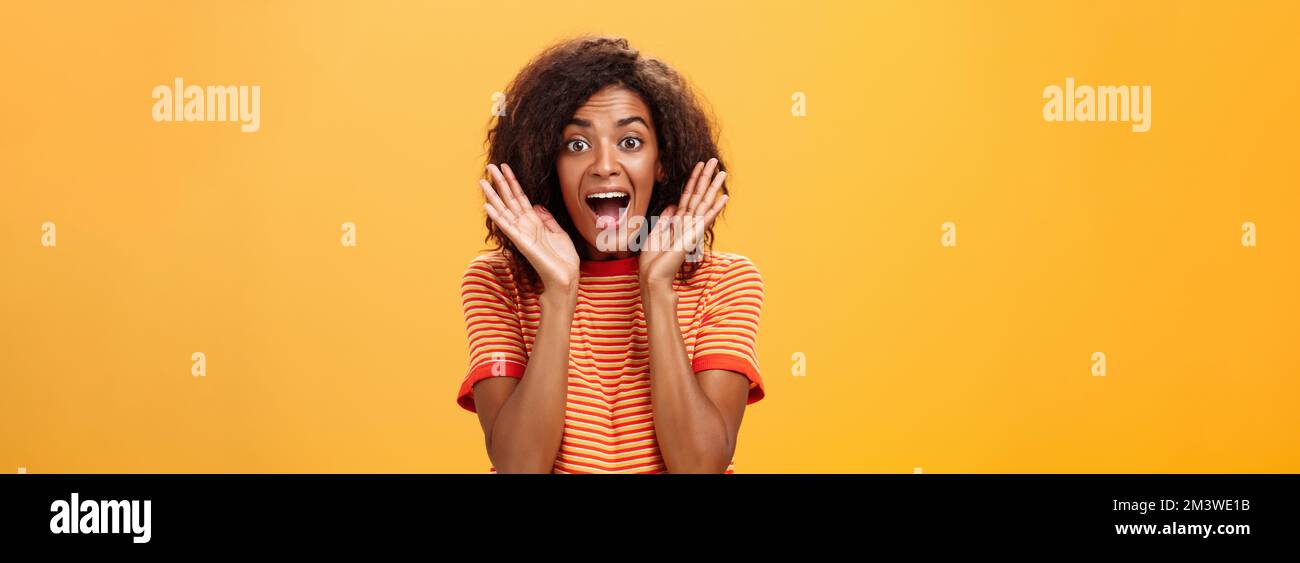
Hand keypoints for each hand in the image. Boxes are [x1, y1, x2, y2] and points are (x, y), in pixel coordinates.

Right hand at [481, 163, 580, 290]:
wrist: (566, 277)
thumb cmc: (563, 259)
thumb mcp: (558, 232)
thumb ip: (547, 218)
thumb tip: (537, 205)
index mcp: (534, 222)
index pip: (520, 197)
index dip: (513, 182)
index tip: (505, 167)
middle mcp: (525, 225)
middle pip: (509, 199)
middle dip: (500, 182)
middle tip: (490, 166)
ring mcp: (521, 233)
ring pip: (504, 209)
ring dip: (493, 195)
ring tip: (482, 181)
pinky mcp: (521, 242)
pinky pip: (507, 226)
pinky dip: (497, 215)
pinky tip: (487, 205)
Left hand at [638, 158, 728, 286]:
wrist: (653, 276)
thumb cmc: (653, 260)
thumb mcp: (655, 233)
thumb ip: (665, 219)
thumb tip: (673, 205)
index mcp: (677, 222)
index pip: (687, 196)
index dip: (693, 180)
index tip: (699, 166)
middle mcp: (687, 223)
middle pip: (698, 195)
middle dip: (706, 177)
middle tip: (715, 161)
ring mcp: (691, 229)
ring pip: (704, 202)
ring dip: (713, 187)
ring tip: (722, 172)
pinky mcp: (693, 236)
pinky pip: (705, 218)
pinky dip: (715, 207)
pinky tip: (724, 197)